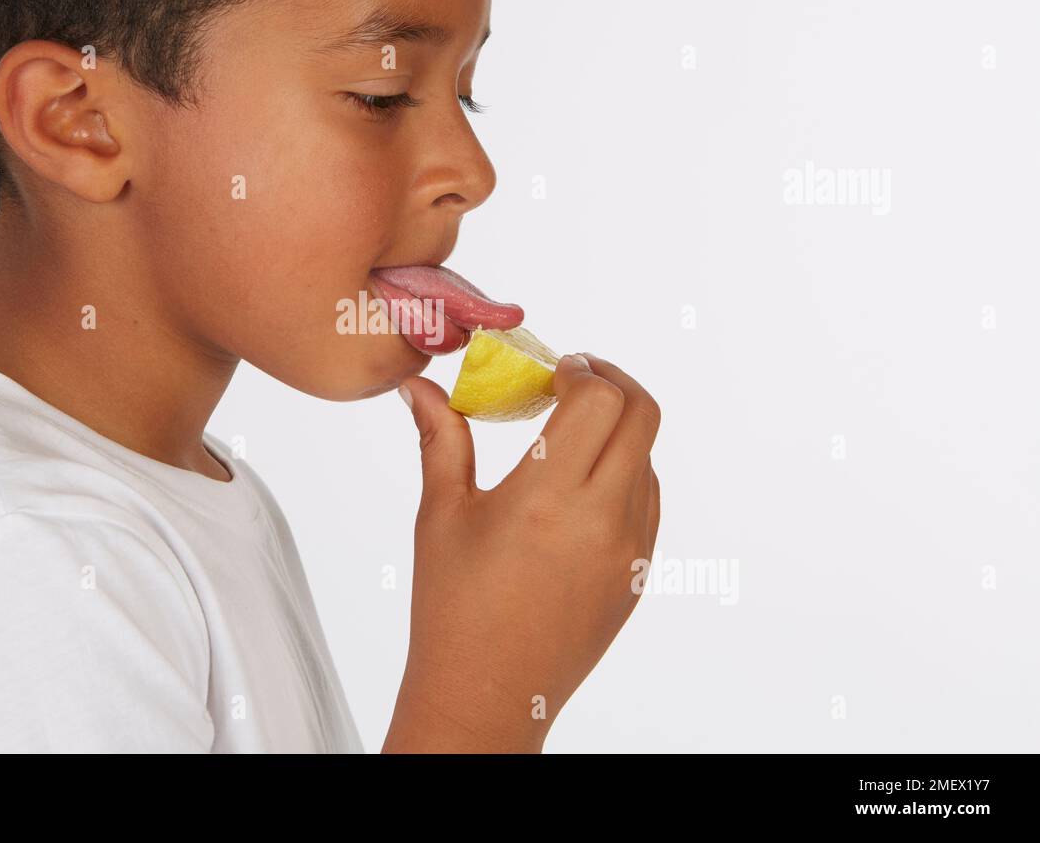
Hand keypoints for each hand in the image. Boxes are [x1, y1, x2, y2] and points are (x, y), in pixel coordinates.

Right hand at [383, 353, 660, 752]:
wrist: (486, 694)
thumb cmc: (452, 607)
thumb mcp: (442, 515)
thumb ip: (440, 438)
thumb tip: (416, 385)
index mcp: (547, 498)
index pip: (599, 400)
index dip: (580, 371)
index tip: (553, 370)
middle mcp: (601, 519)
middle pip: (643, 415)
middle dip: (612, 382)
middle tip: (574, 380)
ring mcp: (629, 549)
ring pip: (648, 457)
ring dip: (619, 429)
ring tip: (569, 434)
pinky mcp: (638, 574)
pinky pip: (646, 501)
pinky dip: (624, 471)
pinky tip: (579, 483)